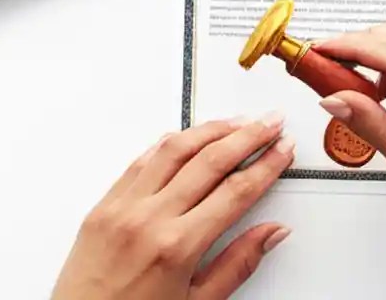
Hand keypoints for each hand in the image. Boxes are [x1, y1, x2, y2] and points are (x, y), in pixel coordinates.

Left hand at [51, 115, 293, 299]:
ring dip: (211, 129)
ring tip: (237, 121)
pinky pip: (140, 161)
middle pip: (210, 161)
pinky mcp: (102, 206)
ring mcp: (122, 208)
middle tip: (270, 123)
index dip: (266, 165)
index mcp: (176, 247)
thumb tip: (272, 233)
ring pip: (174, 149)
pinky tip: (187, 136)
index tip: (283, 149)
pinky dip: (168, 143)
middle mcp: (148, 219)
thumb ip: (238, 263)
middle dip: (248, 136)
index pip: (236, 192)